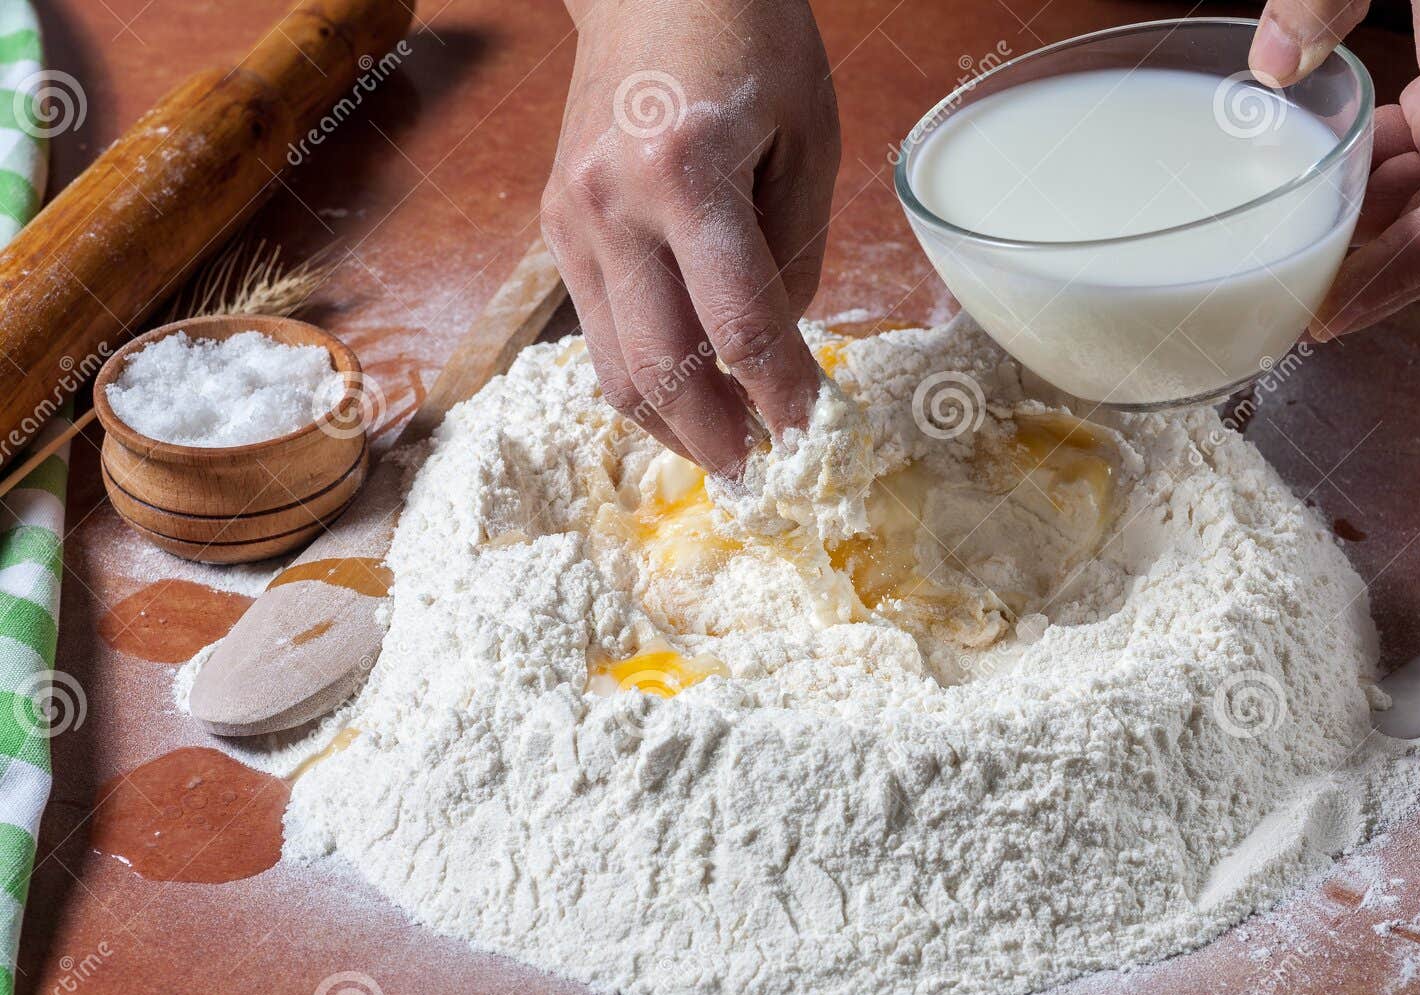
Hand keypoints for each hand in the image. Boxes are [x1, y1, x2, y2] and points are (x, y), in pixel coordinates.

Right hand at [542, 0, 839, 475]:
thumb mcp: (808, 133)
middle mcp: (611, 205)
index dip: (782, 395)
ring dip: (671, 429)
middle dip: (717, 439)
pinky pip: (597, 334)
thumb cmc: (746, 38)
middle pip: (660, 368)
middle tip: (762, 476)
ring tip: (724, 454)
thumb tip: (777, 349)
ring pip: (613, 369)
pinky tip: (686, 399)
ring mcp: (571, 220)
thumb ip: (795, 249)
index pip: (739, 325)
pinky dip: (643, 380)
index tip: (813, 435)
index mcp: (684, 172)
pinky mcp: (556, 227)